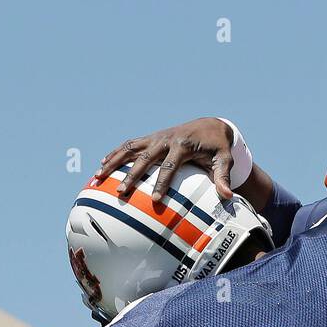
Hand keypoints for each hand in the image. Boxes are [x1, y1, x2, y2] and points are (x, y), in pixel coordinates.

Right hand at [95, 117, 236, 202]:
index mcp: (182, 146)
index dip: (162, 183)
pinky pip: (130, 145)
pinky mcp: (150, 138)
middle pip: (144, 159)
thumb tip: (227, 196)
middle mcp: (165, 139)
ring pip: (130, 149)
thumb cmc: (218, 147)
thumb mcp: (224, 160)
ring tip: (98, 176)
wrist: (211, 126)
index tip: (156, 200)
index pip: (169, 167)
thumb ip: (223, 177)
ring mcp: (155, 137)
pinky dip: (115, 153)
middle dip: (132, 177)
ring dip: (113, 162)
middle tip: (121, 194)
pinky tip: (103, 164)